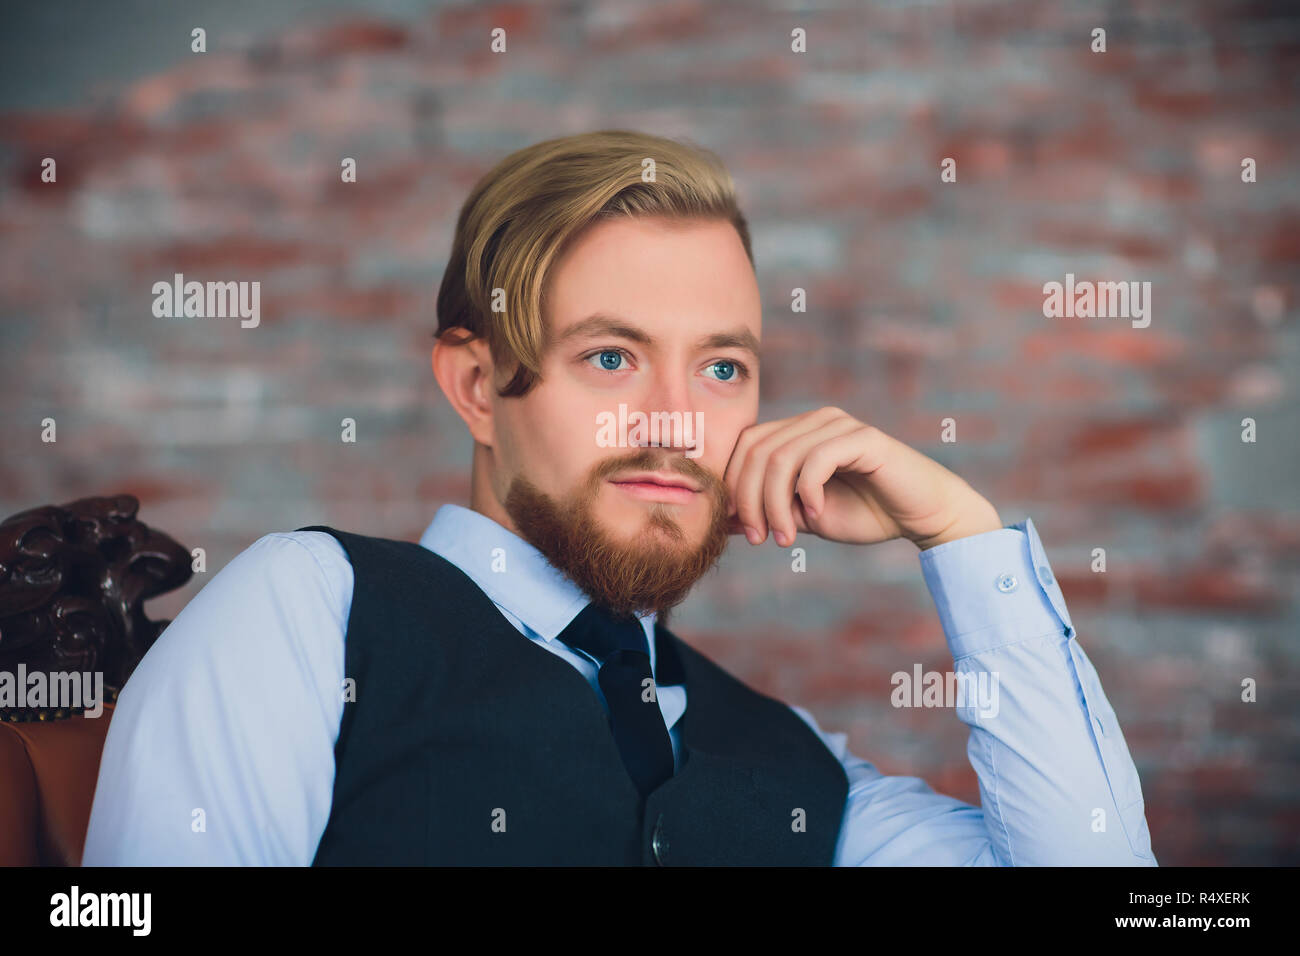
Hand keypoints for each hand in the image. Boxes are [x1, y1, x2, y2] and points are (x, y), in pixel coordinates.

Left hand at [722, 406, 1002, 550]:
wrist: (922, 515)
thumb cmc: (866, 513)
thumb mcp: (805, 516)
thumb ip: (768, 510)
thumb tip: (719, 519)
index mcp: (798, 432)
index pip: (746, 446)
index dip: (733, 486)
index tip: (737, 529)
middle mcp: (816, 421)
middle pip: (757, 450)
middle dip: (749, 499)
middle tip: (757, 537)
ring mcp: (839, 425)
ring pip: (782, 456)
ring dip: (774, 503)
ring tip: (784, 537)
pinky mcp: (863, 438)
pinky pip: (817, 459)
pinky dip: (808, 491)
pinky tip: (815, 515)